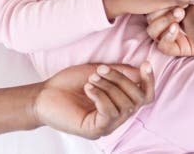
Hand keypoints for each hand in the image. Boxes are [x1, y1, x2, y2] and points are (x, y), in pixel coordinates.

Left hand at [34, 62, 154, 139]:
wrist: (44, 95)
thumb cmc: (69, 83)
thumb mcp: (99, 72)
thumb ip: (120, 72)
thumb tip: (141, 71)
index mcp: (120, 102)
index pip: (146, 97)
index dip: (149, 81)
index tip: (146, 64)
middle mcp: (117, 117)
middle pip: (137, 99)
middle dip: (121, 80)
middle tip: (100, 70)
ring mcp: (106, 126)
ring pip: (124, 106)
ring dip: (108, 86)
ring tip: (91, 79)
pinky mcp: (94, 130)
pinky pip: (109, 113)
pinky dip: (100, 96)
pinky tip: (88, 88)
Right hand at [145, 0, 193, 55]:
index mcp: (167, 5)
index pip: (153, 3)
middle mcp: (165, 19)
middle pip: (149, 16)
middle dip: (161, 11)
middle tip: (179, 8)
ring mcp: (169, 34)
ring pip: (152, 30)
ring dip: (163, 21)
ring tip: (179, 15)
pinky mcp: (175, 48)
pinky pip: (162, 44)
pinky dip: (167, 36)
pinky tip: (177, 28)